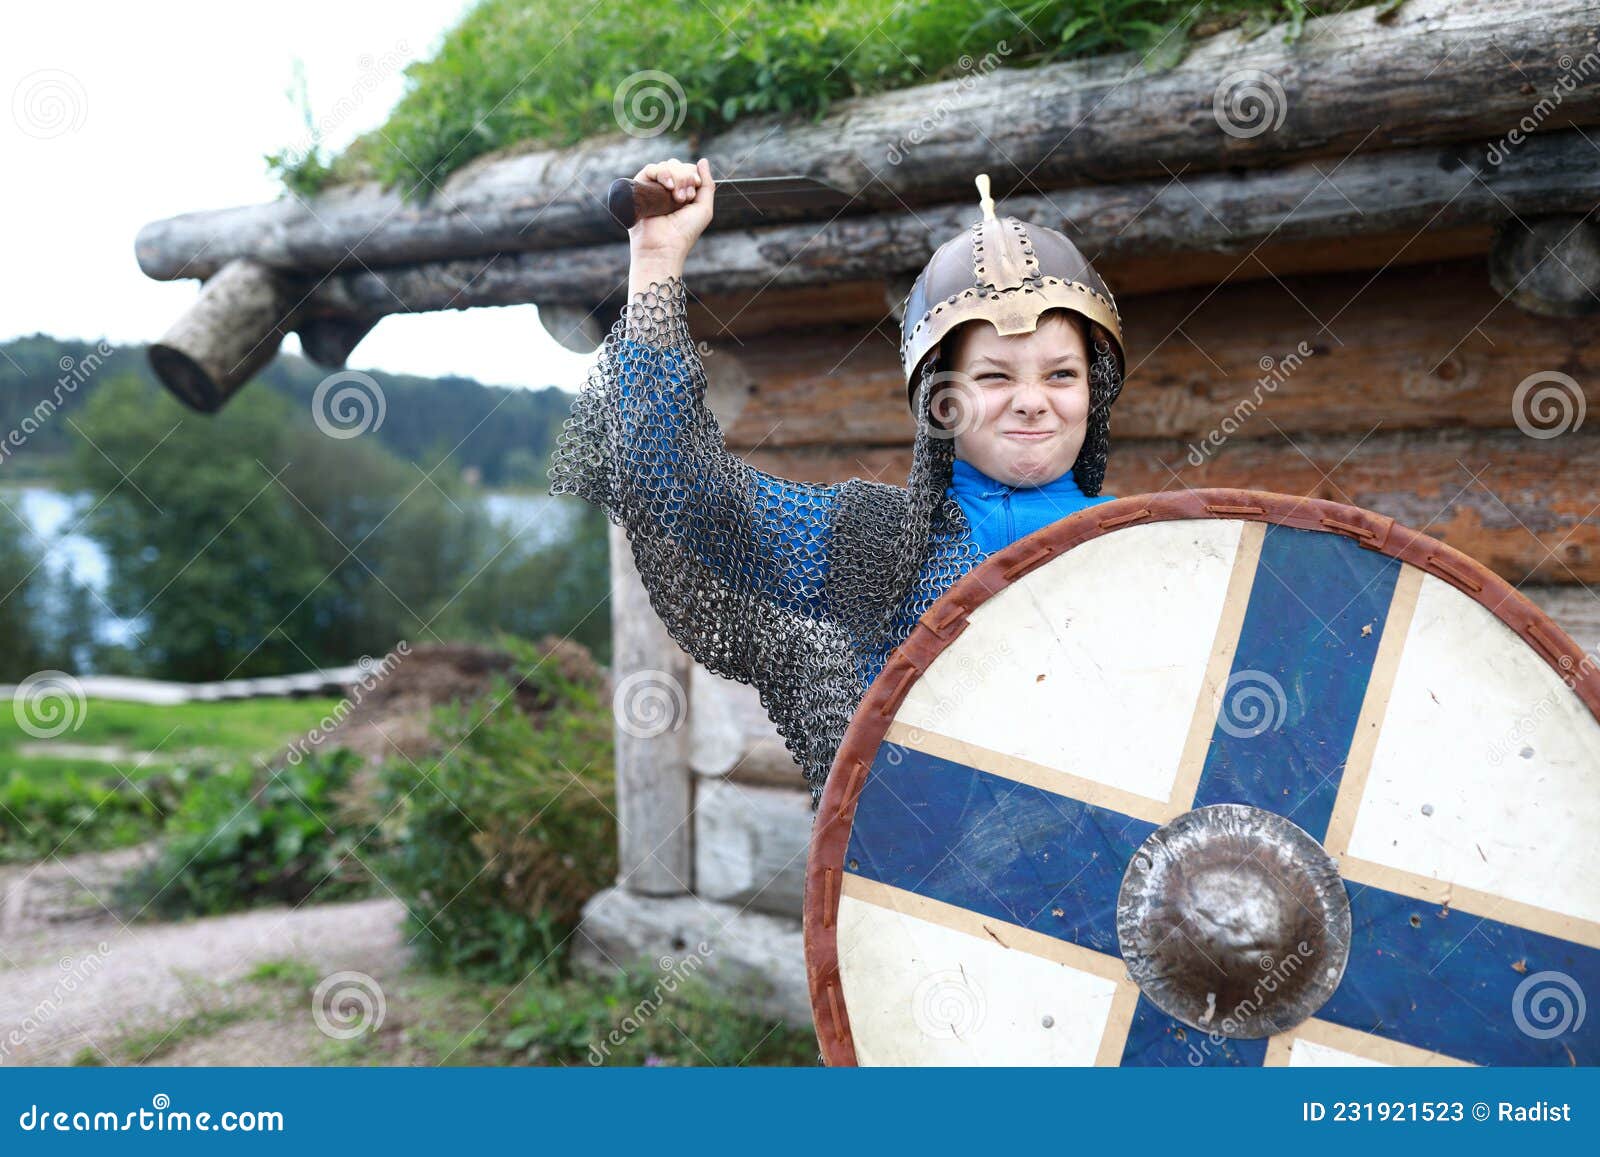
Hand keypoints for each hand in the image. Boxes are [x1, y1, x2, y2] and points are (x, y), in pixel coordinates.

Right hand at [629, 157, 713, 272]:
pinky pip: (651, 169)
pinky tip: (667, 186)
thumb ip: (707, 184)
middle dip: (685, 178)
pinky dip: (662, 173)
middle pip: (678, 165)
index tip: (692, 194)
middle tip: (684, 199)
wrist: (663, 246)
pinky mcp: (640, 188)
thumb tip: (703, 160)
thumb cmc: (684, 232)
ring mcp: (653, 187)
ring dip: (677, 178)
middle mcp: (667, 188)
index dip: (693, 177)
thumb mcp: (704, 209)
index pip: (688, 169)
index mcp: (681, 192)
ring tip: (676, 198)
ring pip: (667, 165)